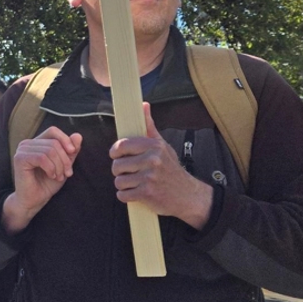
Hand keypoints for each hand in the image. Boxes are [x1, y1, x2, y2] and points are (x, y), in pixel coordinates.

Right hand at [2, 126, 82, 234]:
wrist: (35, 200)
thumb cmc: (47, 183)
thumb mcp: (64, 165)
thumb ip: (70, 151)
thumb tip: (77, 135)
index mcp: (37, 142)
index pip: (53, 131)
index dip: (65, 140)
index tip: (73, 153)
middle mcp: (27, 143)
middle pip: (54, 143)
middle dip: (64, 159)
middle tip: (67, 173)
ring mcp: (22, 150)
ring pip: (49, 150)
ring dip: (58, 166)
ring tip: (58, 177)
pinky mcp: (20, 159)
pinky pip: (42, 158)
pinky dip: (51, 168)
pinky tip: (51, 176)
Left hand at [109, 103, 211, 228]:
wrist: (188, 195)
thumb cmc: (171, 169)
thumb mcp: (162, 146)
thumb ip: (149, 127)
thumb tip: (143, 105)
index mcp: (154, 146)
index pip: (121, 146)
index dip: (115, 152)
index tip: (117, 156)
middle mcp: (152, 160)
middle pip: (117, 165)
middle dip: (119, 171)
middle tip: (129, 173)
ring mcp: (149, 177)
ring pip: (119, 181)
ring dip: (123, 185)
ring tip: (134, 183)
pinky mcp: (147, 193)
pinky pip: (123, 195)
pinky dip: (126, 196)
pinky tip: (135, 193)